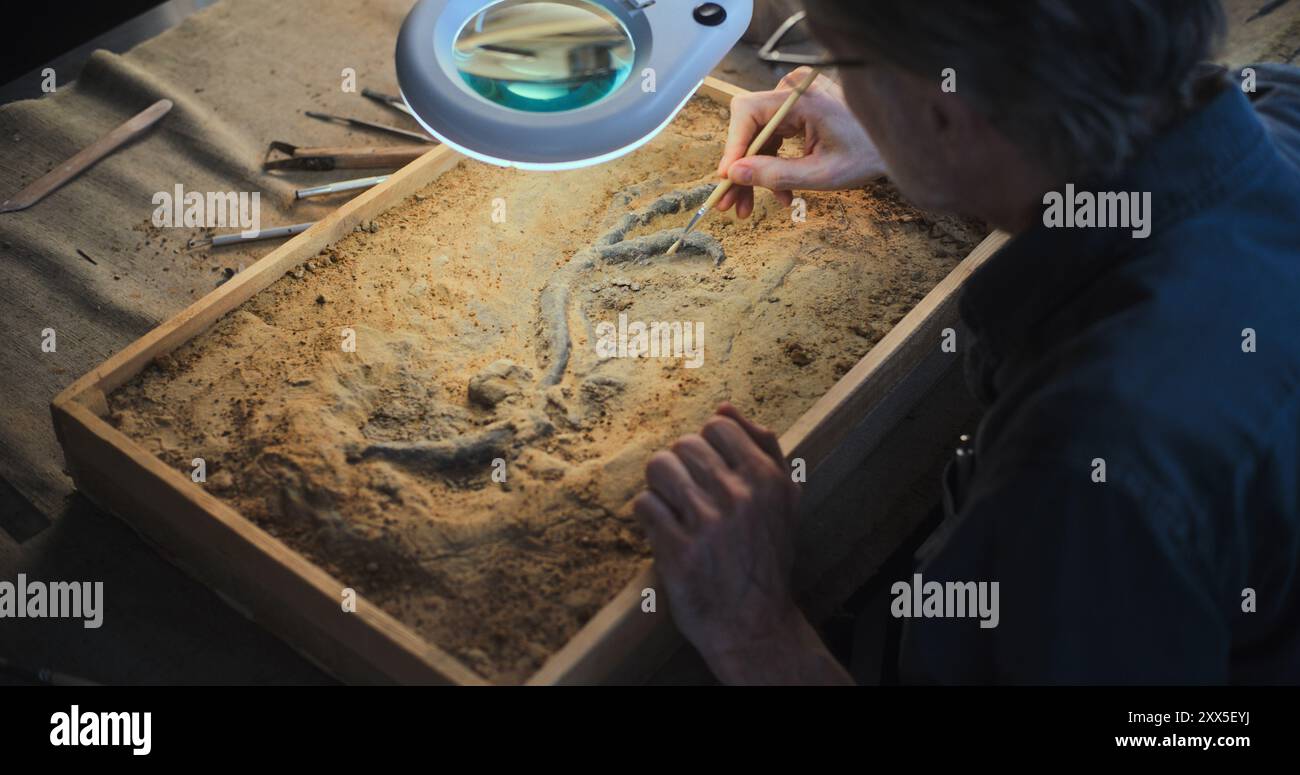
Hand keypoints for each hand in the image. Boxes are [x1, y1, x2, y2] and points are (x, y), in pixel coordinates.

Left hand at [635, 403, 849, 682]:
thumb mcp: (784, 501)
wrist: (755, 627)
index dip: (707, 446)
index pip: (717, 426)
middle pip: (684, 444)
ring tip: (673, 507)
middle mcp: (739, 497)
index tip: (709, 472)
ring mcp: (707, 525)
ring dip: (660, 486)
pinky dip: (648, 516)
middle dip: (681, 466)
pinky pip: (644, 505)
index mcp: (767, 480)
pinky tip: (664, 530)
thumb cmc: (766, 559)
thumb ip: (763, 447)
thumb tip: (724, 406)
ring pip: (659, 467)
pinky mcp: (677, 552)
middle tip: (689, 495)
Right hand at [716, 67, 886, 218]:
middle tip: (730, 203)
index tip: (726, 177)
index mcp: (803, 98)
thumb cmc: (868, 155)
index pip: (748, 113)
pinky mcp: (798, 109)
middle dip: (741, 168)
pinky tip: (779, 193)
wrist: (895, 146)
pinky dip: (772, 164)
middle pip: (749, 128)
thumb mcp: (822, 174)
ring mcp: (796, 98)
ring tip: (751, 207)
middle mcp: (795, 91)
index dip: (732, 146)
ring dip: (756, 173)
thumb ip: (776, 174)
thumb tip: (735, 174)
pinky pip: (773, 137)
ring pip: (758, 136)